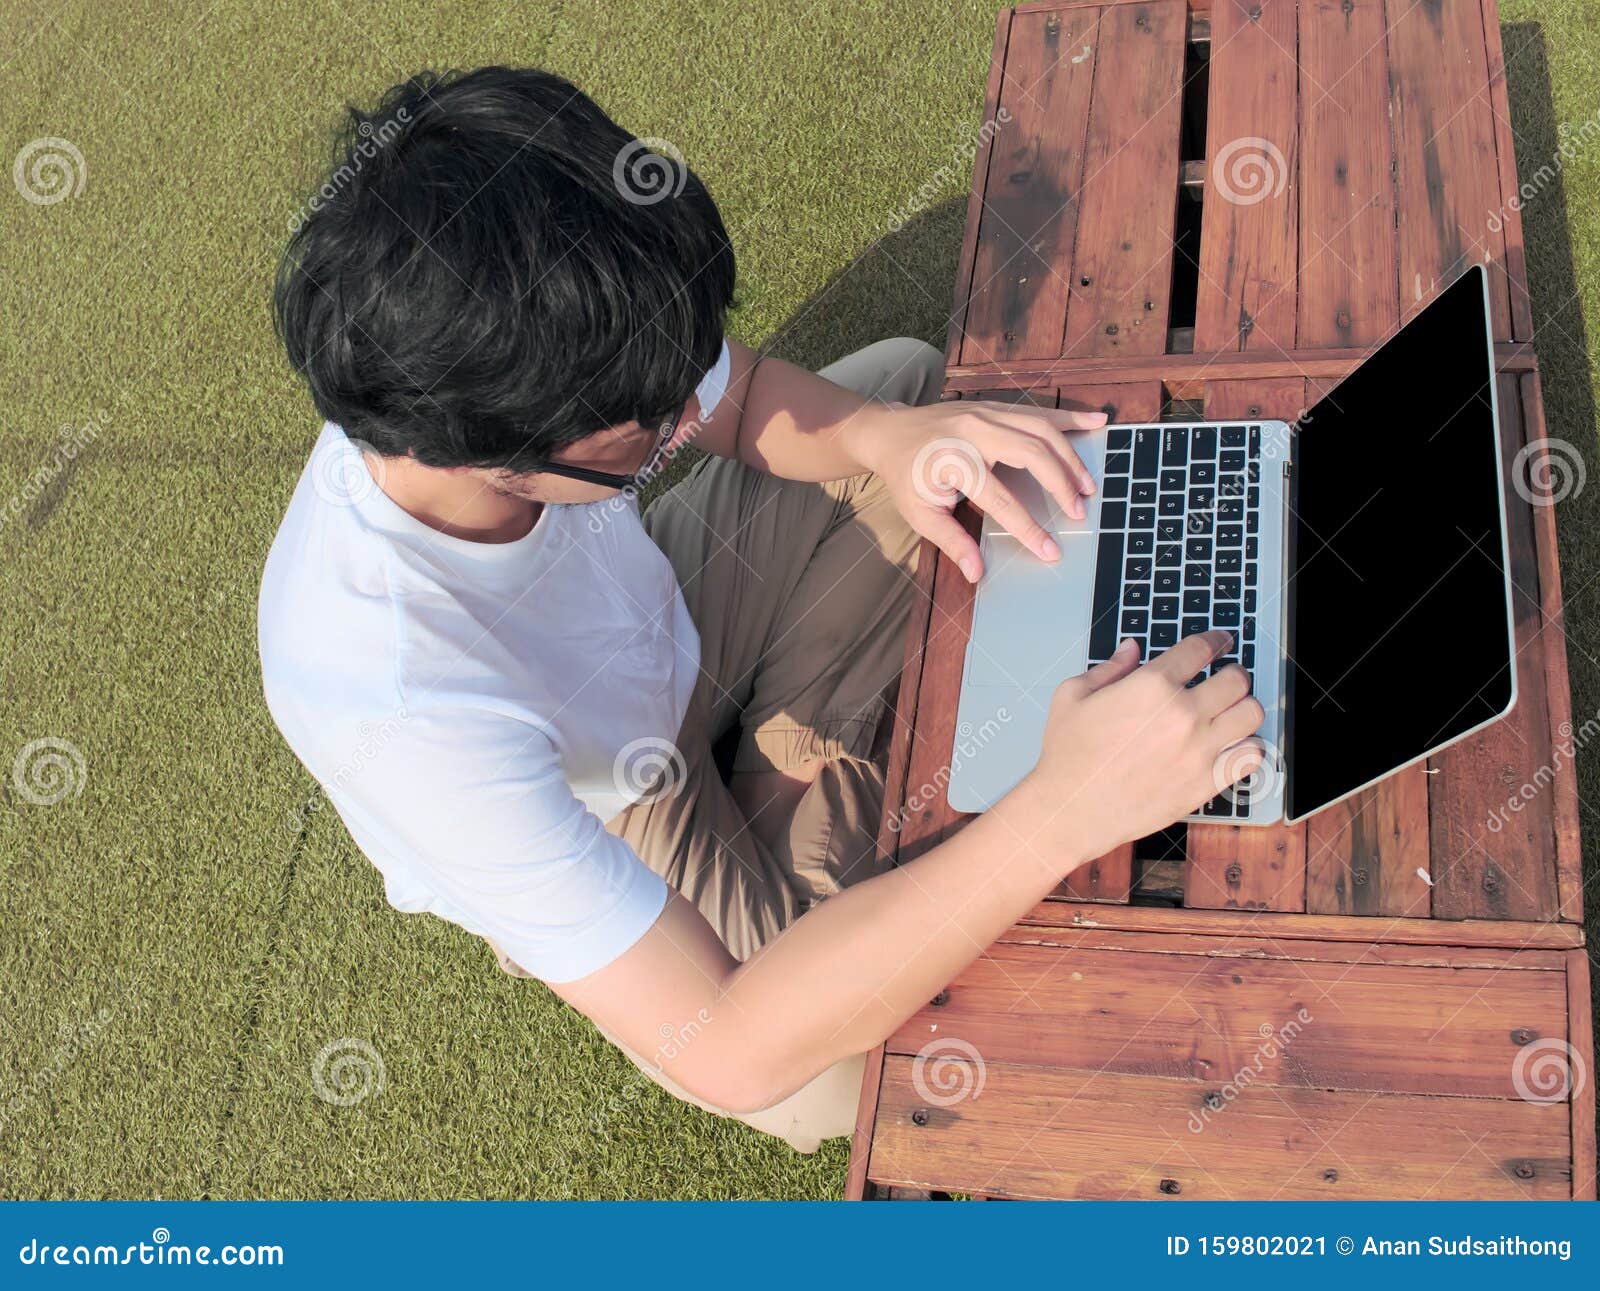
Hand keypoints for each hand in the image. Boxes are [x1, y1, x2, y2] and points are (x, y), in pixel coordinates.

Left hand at [842, 398, 1107, 581]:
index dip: (1028, 528)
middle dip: (1061, 486)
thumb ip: (951, 541)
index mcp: (955, 460)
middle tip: (1079, 514)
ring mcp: (988, 413)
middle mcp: (975, 432)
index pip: (1001, 500)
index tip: (1050, 551)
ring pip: (1042, 430)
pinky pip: (1039, 412)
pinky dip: (1069, 419)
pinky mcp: (996, 407)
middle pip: (1032, 455)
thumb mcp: (919, 514)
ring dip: (1071, 457)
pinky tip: (1097, 424)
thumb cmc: (905, 477)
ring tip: (1089, 486)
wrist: (890, 433)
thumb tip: (976, 573)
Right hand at [1009, 632, 1266, 868]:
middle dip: (1235, 673)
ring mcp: (1198, 750)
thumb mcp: (1073, 696)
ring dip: (1245, 707)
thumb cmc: (1068, 755)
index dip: (1216, 640)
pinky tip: (1234, 745)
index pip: (1201, 649)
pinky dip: (1248, 747)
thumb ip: (1109, 668)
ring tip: (1233, 710)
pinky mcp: (1205, 783)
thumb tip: (1131, 649)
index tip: (1221, 642)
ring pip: (1252, 715)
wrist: (1071, 809)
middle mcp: (1182, 714)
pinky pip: (1250, 757)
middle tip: (1228, 676)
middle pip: (1237, 679)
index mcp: (1151, 686)